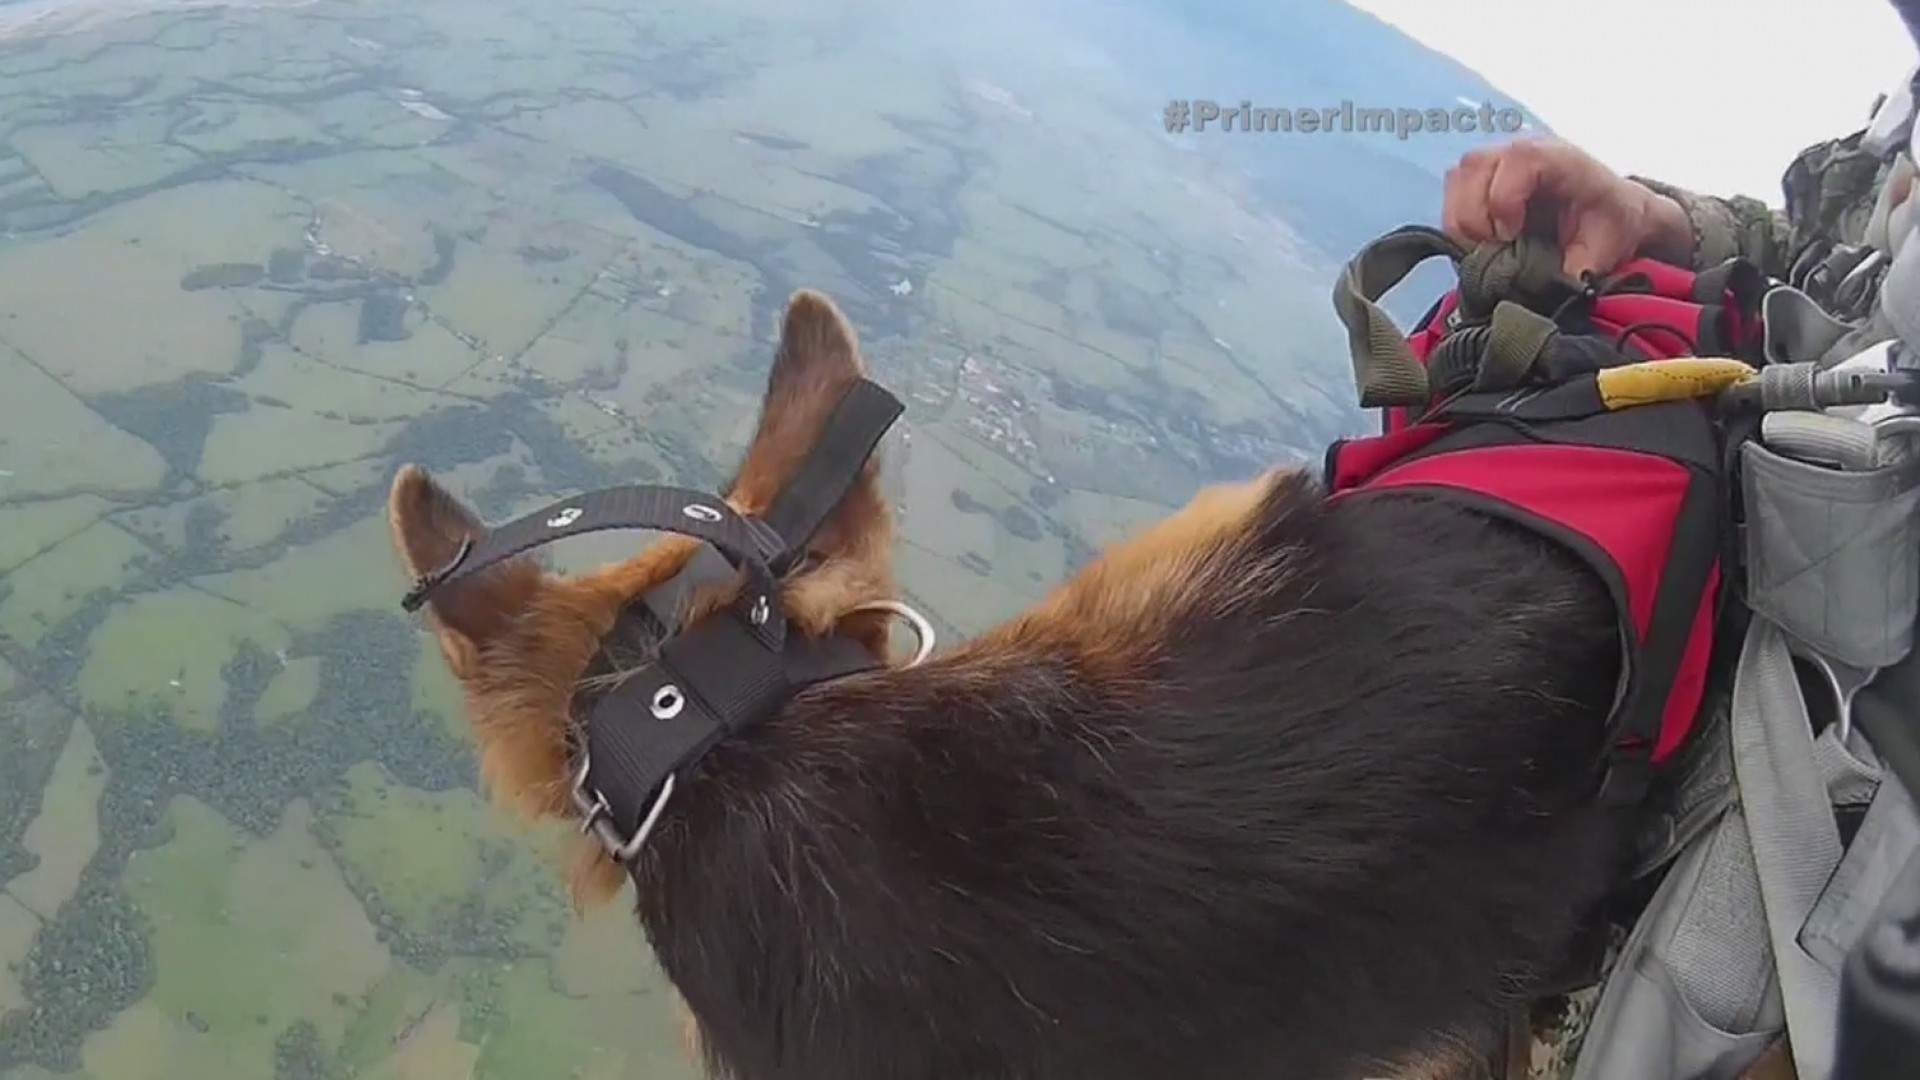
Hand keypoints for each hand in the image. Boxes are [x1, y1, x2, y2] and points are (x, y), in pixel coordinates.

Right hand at [1442, 137, 1689, 276]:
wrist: (1613, 213)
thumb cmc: (1611, 225)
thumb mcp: (1604, 251)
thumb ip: (1575, 270)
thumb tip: (1544, 291)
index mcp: (1562, 159)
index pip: (1519, 158)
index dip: (1504, 199)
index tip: (1512, 235)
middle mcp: (1525, 151)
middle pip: (1474, 166)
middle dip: (1476, 218)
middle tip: (1499, 248)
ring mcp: (1500, 160)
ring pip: (1457, 179)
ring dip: (1463, 222)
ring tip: (1490, 246)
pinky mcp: (1482, 176)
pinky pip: (1452, 193)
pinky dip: (1458, 224)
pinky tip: (1482, 241)